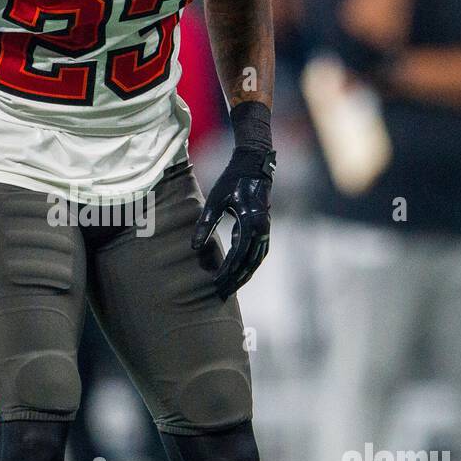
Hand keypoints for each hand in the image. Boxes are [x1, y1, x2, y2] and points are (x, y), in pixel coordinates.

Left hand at [192, 149, 274, 299]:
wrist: (254, 166)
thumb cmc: (232, 181)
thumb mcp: (215, 201)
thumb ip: (205, 225)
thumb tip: (194, 248)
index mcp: (250, 223)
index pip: (238, 256)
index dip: (227, 272)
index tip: (215, 284)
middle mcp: (262, 229)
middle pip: (249, 263)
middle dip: (236, 280)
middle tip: (221, 294)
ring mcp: (265, 229)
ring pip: (256, 260)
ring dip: (244, 275)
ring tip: (230, 288)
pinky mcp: (264, 228)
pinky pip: (258, 253)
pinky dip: (249, 265)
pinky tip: (239, 272)